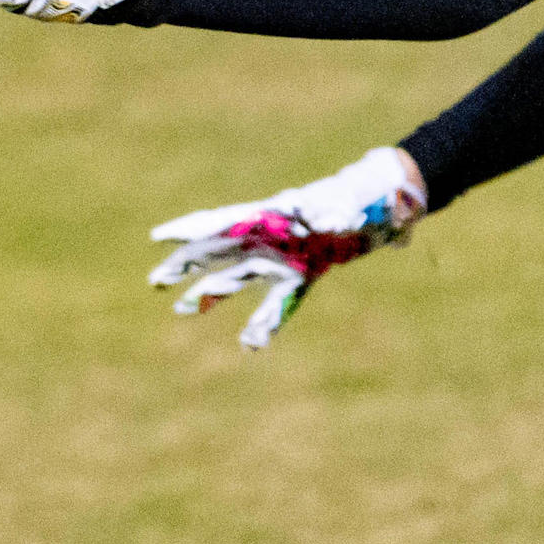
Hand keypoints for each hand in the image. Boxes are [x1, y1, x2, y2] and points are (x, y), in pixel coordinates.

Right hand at [148, 146, 427, 349]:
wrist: (388, 206)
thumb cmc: (365, 199)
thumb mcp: (347, 203)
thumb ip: (328, 212)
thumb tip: (312, 220)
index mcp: (272, 216)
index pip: (222, 222)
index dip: (189, 229)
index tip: (157, 237)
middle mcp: (272, 238)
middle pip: (218, 253)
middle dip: (186, 265)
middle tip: (154, 281)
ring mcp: (286, 257)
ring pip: (239, 278)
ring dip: (211, 294)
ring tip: (183, 310)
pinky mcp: (306, 273)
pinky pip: (279, 302)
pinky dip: (265, 323)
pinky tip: (251, 345)